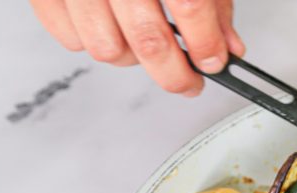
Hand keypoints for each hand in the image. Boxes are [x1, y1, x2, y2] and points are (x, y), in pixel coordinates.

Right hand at [30, 0, 244, 96]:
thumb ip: (212, 3)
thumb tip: (227, 45)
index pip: (189, 7)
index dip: (206, 45)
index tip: (214, 62)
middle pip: (148, 40)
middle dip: (175, 75)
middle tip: (188, 81)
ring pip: (106, 49)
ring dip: (131, 59)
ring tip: (144, 45)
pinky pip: (69, 39)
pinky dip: (92, 42)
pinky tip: (109, 26)